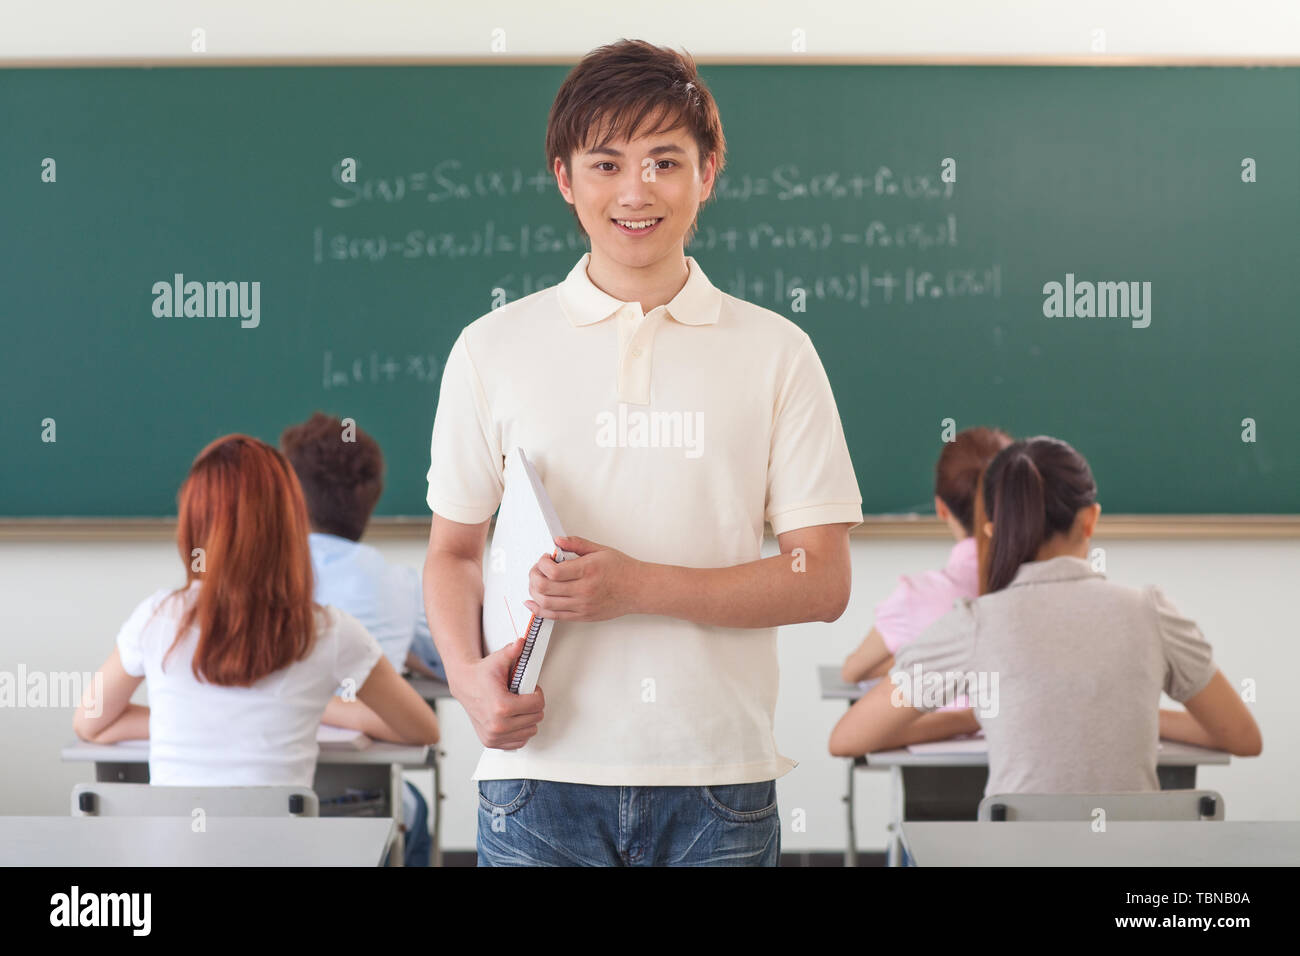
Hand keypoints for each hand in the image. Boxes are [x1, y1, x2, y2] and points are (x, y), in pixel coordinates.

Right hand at [449, 637, 544, 750]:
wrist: (464, 685)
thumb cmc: (480, 675)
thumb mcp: (498, 660)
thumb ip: (512, 651)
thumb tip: (522, 642)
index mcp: (502, 707)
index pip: (537, 705)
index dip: (537, 694)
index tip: (530, 689)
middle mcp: (497, 725)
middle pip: (536, 718)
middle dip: (533, 705)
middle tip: (522, 696)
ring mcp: (494, 736)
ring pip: (530, 731)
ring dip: (527, 718)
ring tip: (516, 706)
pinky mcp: (491, 742)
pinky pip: (519, 741)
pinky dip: (519, 730)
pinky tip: (512, 718)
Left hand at [524, 535, 641, 621]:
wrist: (638, 589)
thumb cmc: (621, 569)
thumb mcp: (600, 549)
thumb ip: (576, 543)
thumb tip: (557, 541)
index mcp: (588, 570)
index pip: (553, 571)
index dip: (542, 564)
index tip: (545, 558)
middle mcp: (584, 590)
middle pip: (545, 588)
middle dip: (534, 576)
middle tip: (537, 569)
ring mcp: (582, 606)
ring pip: (546, 603)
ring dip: (534, 592)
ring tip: (536, 582)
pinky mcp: (582, 616)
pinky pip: (554, 616)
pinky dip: (539, 610)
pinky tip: (532, 602)